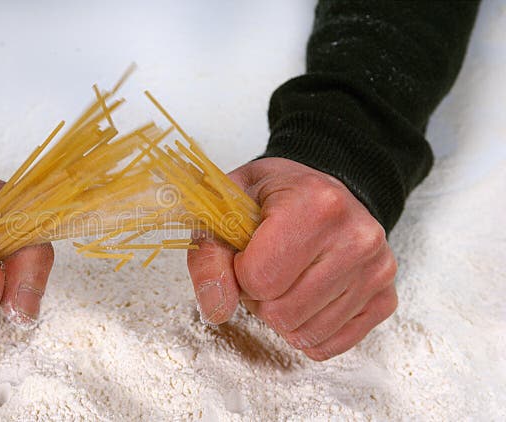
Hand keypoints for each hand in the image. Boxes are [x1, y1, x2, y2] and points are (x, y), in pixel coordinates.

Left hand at [187, 158, 396, 360]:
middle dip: (259, 298)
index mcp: (317, 204)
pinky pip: (328, 345)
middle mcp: (356, 237)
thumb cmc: (272, 198)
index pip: (259, 278)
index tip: (247, 251)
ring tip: (286, 278)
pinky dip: (306, 329)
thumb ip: (209, 257)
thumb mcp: (226, 208)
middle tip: (265, 267)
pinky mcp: (384, 298)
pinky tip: (305, 297)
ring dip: (282, 315)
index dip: (240, 272)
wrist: (321, 194)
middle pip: (282, 312)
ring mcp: (377, 270)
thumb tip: (217, 308)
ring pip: (305, 333)